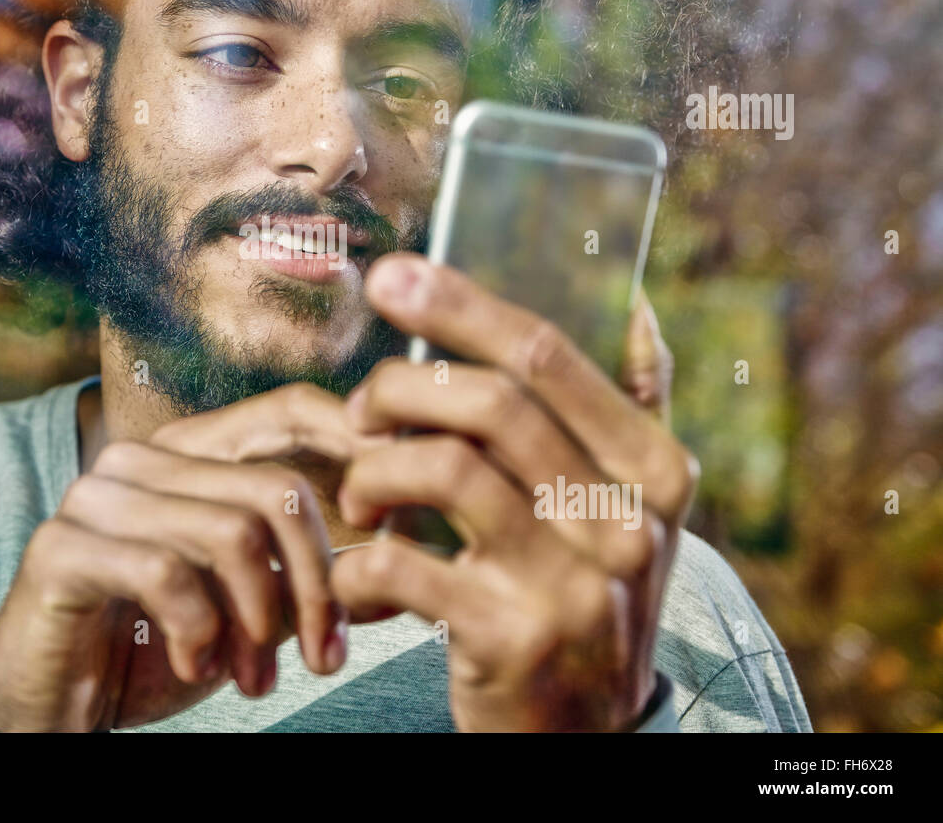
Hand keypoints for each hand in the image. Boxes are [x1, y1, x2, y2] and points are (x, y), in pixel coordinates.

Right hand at [0, 384, 375, 730]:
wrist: (51, 705)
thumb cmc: (154, 647)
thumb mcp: (249, 610)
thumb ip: (308, 579)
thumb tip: (393, 562)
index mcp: (190, 454)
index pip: (289, 410)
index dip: (354, 441)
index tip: (398, 512)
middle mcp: (143, 459)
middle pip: (277, 488)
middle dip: (316, 584)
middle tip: (322, 656)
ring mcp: (97, 495)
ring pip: (232, 533)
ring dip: (259, 623)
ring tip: (254, 678)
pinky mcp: (63, 545)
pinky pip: (168, 575)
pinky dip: (200, 634)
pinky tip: (195, 666)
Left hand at [331, 254, 695, 731]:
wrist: (585, 738)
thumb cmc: (588, 593)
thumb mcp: (637, 510)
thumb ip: (638, 406)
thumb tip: (637, 299)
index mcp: (654, 470)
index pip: (547, 354)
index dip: (459, 305)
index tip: (390, 274)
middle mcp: (627, 524)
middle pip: (490, 403)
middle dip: (400, 388)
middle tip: (361, 410)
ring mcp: (574, 586)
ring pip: (443, 469)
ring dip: (375, 471)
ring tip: (360, 496)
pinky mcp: (512, 642)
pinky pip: (402, 565)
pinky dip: (359, 564)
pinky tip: (359, 578)